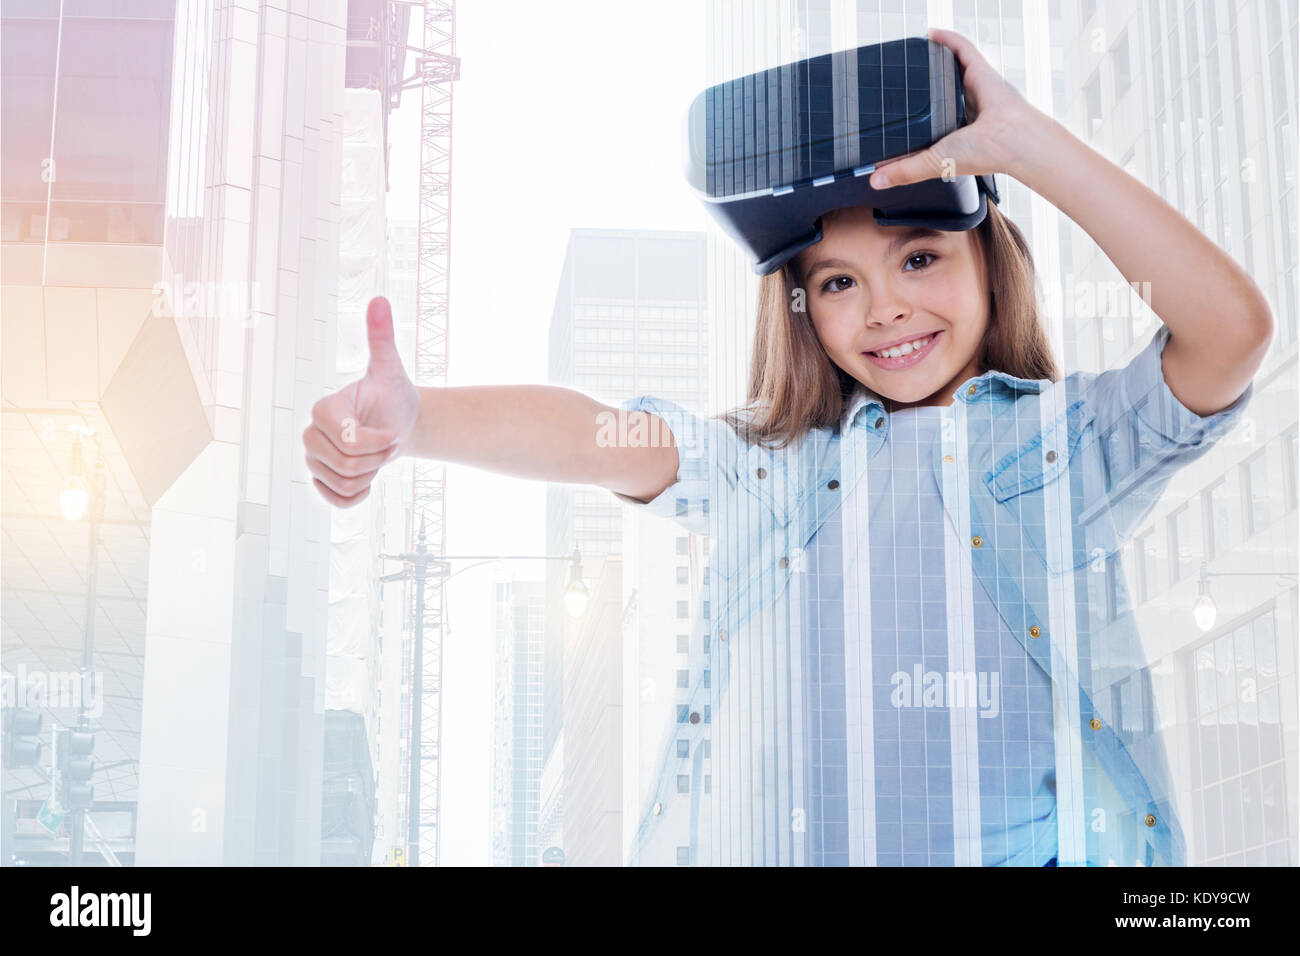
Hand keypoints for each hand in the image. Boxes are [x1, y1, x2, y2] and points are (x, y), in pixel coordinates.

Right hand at [303, 296, 418, 507]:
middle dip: (379, 458)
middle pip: (345, 465)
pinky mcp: (320, 481)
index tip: (393, 431)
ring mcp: (313, 459)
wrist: (398, 422)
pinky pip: (337, 500)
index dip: (377, 441)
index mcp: (324, 409)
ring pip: (343, 483)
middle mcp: (311, 434)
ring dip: (373, 475)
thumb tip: (379, 300)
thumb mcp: (390, 368)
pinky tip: (368, 478)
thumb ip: (381, 338)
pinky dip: (358, 495)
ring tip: (380, 456)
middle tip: (391, 443)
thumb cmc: (393, 394)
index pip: (346, 440)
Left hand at [868, 27, 1041, 188]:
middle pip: (940, 91)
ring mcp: (972, 87)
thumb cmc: (982, 153)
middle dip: (923, 85)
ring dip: (933, 60)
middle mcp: (964, 107)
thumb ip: (904, 170)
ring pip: (949, 69)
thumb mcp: (933, 164)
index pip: (932, 120)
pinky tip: (930, 34)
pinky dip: (947, 39)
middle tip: (898, 80)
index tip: (893, 113)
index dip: (916, 116)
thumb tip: (875, 181)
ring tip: (911, 54)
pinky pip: (962, 48)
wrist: (1010, 139)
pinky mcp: (980, 70)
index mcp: (956, 130)